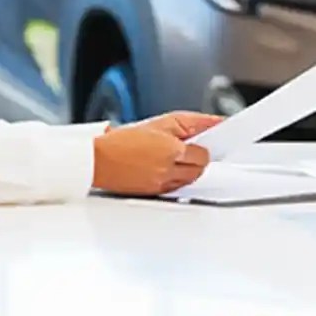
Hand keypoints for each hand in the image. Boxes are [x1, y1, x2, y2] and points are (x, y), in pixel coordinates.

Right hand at [90, 112, 220, 195]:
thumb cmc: (122, 140)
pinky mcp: (154, 193)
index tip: (202, 143)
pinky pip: (175, 188)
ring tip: (172, 158)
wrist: (98, 160)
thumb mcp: (162, 122)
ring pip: (189, 181)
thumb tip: (216, 122)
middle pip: (199, 170)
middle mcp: (168, 170)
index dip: (202, 147)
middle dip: (197, 159)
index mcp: (172, 150)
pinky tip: (164, 168)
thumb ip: (193, 123)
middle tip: (186, 149)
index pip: (203, 155)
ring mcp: (162, 184)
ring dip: (187, 170)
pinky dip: (175, 179)